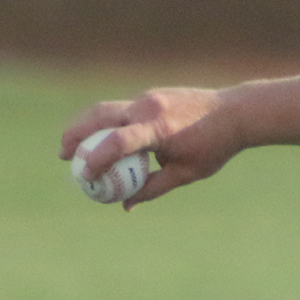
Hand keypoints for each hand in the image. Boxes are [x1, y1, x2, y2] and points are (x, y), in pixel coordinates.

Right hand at [58, 87, 238, 208]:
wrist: (236, 112)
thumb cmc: (214, 146)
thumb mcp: (186, 173)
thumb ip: (153, 188)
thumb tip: (125, 204)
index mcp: (159, 128)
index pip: (117, 142)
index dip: (95, 159)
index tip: (83, 176)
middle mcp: (148, 107)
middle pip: (99, 116)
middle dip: (75, 134)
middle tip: (63, 156)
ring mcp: (148, 97)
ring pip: (106, 109)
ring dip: (86, 126)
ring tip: (74, 146)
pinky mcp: (151, 95)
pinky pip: (122, 110)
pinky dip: (107, 123)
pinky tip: (104, 140)